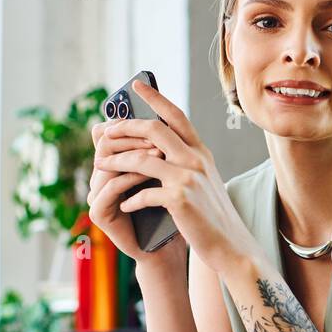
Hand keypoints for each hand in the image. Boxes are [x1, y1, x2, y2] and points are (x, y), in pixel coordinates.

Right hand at [87, 116, 169, 262]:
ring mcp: (96, 194)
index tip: (154, 114)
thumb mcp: (165, 175)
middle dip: (133, 136)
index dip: (128, 121)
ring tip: (159, 151)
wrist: (166, 249)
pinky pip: (112, 187)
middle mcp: (100, 176)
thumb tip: (166, 114)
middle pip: (105, 143)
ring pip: (108, 163)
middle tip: (158, 133)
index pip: (110, 132)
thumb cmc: (168, 211)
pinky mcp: (98, 212)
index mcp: (112, 165)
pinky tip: (150, 173)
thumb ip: (158, 150)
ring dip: (135, 155)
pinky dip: (131, 177)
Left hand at [93, 80, 259, 276]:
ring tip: (101, 165)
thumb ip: (186, 162)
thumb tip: (157, 148)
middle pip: (154, 129)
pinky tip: (124, 204)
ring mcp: (189, 178)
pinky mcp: (180, 199)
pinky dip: (130, 198)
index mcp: (201, 152)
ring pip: (141, 159)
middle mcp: (196, 159)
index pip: (176, 116)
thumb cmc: (213, 217)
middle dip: (124, 128)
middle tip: (105, 133)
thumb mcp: (204, 182)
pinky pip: (144, 192)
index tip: (135, 86)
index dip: (155, 98)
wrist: (231, 246)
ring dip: (116, 162)